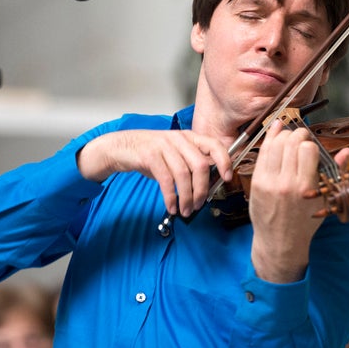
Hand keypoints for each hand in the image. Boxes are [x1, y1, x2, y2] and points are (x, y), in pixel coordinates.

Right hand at [76, 129, 231, 215]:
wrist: (121, 147)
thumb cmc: (150, 154)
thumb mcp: (174, 155)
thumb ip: (191, 166)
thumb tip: (207, 186)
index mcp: (189, 137)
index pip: (214, 145)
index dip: (224, 161)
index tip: (227, 178)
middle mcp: (179, 139)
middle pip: (200, 166)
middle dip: (202, 190)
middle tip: (199, 205)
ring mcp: (164, 146)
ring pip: (184, 175)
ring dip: (186, 197)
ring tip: (185, 210)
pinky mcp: (150, 155)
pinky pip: (166, 180)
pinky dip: (171, 197)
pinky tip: (172, 206)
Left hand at [248, 120, 348, 282]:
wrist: (280, 243)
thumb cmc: (305, 223)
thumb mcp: (324, 201)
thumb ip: (335, 173)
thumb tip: (347, 152)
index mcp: (306, 187)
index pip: (308, 149)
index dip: (311, 143)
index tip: (312, 146)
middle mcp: (286, 183)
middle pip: (291, 143)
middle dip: (298, 134)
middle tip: (301, 136)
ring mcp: (268, 182)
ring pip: (275, 144)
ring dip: (283, 135)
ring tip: (289, 136)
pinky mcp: (256, 182)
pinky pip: (262, 153)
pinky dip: (269, 139)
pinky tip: (275, 131)